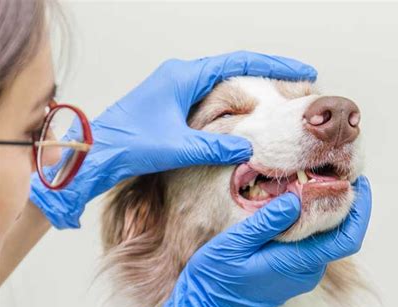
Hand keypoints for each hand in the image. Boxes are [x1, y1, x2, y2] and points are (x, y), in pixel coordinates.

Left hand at [29, 51, 316, 228]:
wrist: (95, 153)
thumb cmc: (127, 144)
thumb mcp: (178, 146)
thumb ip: (215, 148)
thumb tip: (248, 149)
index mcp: (184, 76)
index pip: (239, 63)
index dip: (274, 65)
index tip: (302, 71)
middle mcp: (182, 77)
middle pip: (235, 69)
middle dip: (267, 77)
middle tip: (297, 87)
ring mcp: (177, 90)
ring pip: (223, 85)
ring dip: (250, 91)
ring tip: (279, 101)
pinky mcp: (174, 105)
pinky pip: (211, 99)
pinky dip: (233, 105)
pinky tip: (246, 117)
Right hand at [141, 176, 371, 306]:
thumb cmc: (217, 278)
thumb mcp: (235, 244)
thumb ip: (267, 222)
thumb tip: (297, 198)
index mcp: (297, 263)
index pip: (346, 238)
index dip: (360, 210)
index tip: (359, 183)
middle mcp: (307, 271)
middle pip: (340, 235)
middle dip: (345, 204)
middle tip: (333, 174)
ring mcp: (302, 274)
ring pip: (326, 239)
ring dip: (328, 212)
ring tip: (314, 183)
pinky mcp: (293, 272)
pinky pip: (312, 244)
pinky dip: (313, 222)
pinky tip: (298, 205)